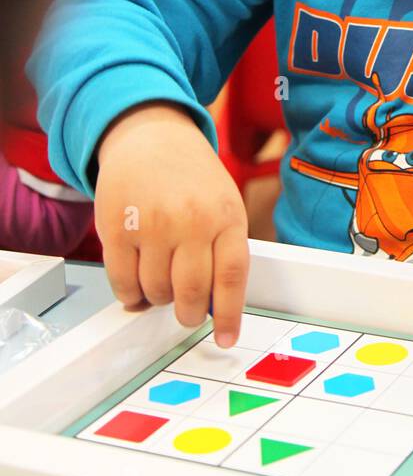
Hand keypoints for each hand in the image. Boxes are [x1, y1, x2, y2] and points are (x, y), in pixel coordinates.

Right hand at [94, 104, 248, 346]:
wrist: (151, 136)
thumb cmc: (192, 179)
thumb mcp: (223, 204)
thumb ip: (223, 250)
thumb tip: (212, 308)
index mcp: (226, 216)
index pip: (232, 277)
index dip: (229, 315)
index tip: (225, 339)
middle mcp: (191, 220)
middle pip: (190, 292)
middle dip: (187, 313)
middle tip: (185, 311)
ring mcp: (152, 224)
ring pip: (156, 292)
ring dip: (158, 298)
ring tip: (161, 279)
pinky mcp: (117, 228)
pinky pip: (123, 282)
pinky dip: (130, 294)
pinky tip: (136, 281)